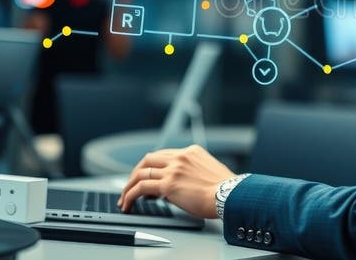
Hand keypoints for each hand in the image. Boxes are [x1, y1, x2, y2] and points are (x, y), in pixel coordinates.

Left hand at [117, 145, 235, 218]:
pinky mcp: (168, 184)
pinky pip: (141, 187)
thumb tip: (175, 189)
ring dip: (129, 185)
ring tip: (124, 198)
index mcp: (192, 152)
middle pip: (148, 159)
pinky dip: (130, 194)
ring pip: (141, 172)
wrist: (230, 195)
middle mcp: (181, 157)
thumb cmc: (225, 190)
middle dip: (136, 173)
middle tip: (131, 185)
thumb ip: (191, 174)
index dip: (152, 167)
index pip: (164, 155)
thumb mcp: (208, 172)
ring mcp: (173, 169)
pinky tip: (128, 203)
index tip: (147, 178)